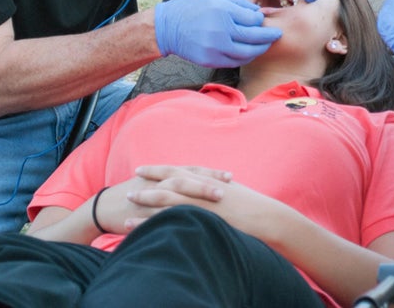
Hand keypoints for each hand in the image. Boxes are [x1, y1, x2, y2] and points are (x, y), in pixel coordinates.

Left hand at [123, 165, 285, 239]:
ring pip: (166, 196)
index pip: (180, 170)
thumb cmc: (254, 207)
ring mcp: (199, 200)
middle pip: (169, 178)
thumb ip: (218, 190)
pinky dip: (149, 220)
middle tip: (131, 179)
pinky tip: (135, 225)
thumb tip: (213, 192)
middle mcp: (201, 185)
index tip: (145, 169)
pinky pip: (168, 217)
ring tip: (128, 199)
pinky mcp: (198, 216)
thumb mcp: (234, 193)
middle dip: (150, 178)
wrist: (265, 216)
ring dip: (145, 197)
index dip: (161, 169)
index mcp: (208, 178)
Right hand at [155, 0, 281, 66]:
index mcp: (223, 12)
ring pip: (247, 53)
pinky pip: (235, 62)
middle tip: (277, 34)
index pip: (253, 19)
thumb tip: (258, 12)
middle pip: (254, 38)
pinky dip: (245, 57)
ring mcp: (215, 48)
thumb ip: (239, 4)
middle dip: (269, 37)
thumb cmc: (192, 9)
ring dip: (259, 49)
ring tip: (264, 45)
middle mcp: (220, 31)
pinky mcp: (210, 61)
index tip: (263, 19)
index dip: (261, 20)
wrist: (168, 27)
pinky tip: (248, 52)